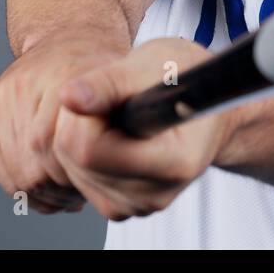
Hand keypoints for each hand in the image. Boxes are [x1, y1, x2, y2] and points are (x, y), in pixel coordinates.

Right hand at [0, 35, 125, 213]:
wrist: (68, 39)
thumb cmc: (103, 73)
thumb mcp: (129, 90)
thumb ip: (129, 118)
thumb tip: (117, 168)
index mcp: (67, 77)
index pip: (63, 151)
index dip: (81, 176)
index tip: (98, 180)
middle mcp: (26, 84)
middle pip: (37, 169)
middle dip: (63, 189)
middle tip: (83, 189)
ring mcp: (1, 98)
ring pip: (18, 176)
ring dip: (45, 193)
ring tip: (68, 188)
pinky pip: (0, 169)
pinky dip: (23, 186)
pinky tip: (47, 184)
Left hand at [52, 38, 231, 221]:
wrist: (205, 105)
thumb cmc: (187, 80)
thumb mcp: (155, 63)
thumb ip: (111, 82)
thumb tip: (68, 96)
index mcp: (173, 163)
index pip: (92, 150)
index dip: (89, 114)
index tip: (110, 91)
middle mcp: (156, 194)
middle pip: (77, 162)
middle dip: (82, 123)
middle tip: (115, 99)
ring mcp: (138, 206)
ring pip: (72, 172)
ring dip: (83, 137)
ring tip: (120, 115)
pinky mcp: (122, 209)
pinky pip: (78, 181)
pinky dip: (85, 155)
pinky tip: (115, 135)